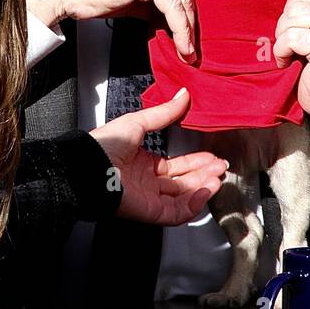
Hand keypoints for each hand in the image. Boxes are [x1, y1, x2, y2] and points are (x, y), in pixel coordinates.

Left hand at [88, 88, 227, 224]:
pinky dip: (192, 205)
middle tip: (220, 168)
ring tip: (217, 178)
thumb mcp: (138, 123)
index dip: (196, 162)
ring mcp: (149, 199)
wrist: (89, 166)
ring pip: (183, 198)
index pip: (177, 167)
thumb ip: (164, 113)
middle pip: (183, 183)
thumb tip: (183, 95)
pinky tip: (204, 191)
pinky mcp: (149, 212)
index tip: (213, 157)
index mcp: (144, 163)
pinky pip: (176, 213)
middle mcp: (147, 183)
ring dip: (202, 189)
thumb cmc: (105, 144)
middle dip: (204, 175)